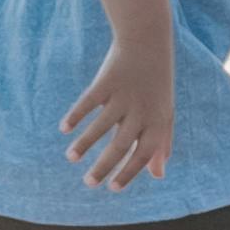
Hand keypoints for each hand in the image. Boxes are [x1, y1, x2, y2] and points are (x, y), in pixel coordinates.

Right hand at [62, 38, 177, 187]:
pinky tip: (64, 129)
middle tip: (89, 183)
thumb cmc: (157, 83)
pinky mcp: (107, 81)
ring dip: (84, 144)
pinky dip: (76, 116)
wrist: (148, 41)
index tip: (113, 189)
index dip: (129, 172)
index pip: (143, 153)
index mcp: (157, 120)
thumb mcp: (165, 112)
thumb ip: (162, 144)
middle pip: (120, 145)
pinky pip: (89, 102)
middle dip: (104, 166)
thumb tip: (158, 174)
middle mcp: (141, 110)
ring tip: (71, 158)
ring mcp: (123, 95)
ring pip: (101, 125)